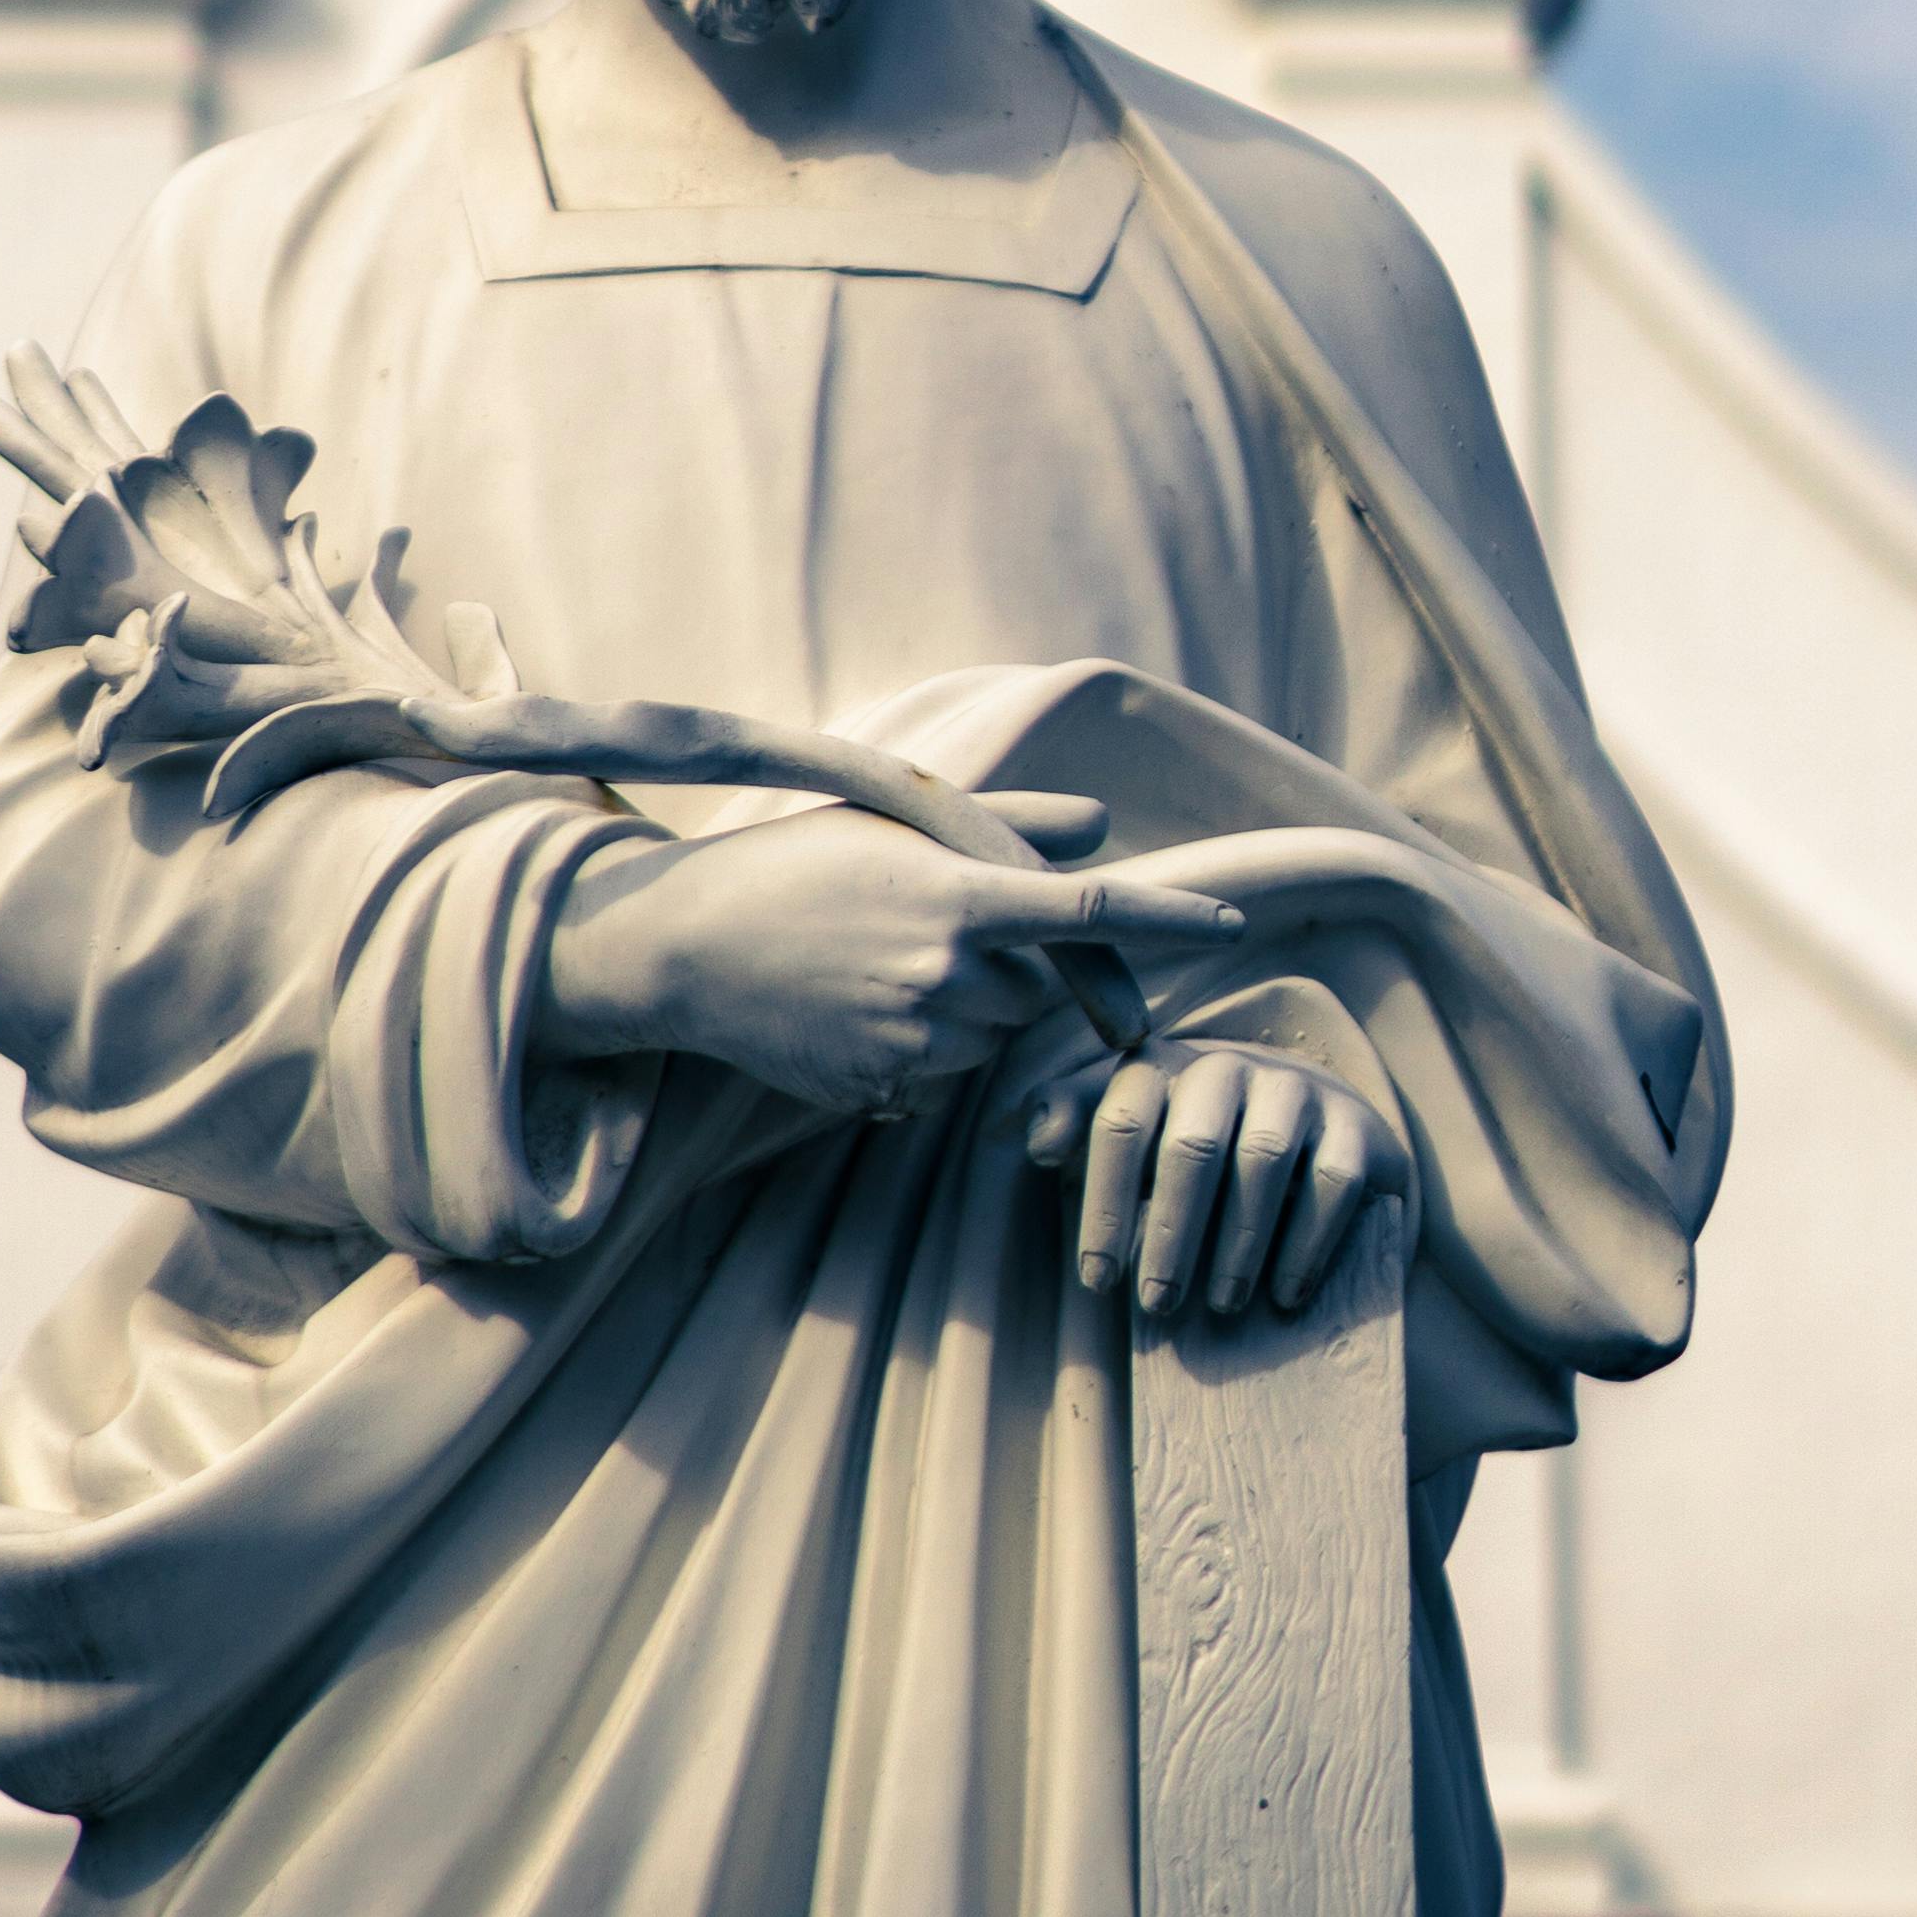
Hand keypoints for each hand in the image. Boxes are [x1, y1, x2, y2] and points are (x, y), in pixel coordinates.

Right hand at [543, 809, 1246, 1119]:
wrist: (681, 946)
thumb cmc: (792, 865)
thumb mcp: (896, 823)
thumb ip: (1009, 824)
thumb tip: (1103, 824)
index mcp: (957, 899)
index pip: (1091, 911)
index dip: (1171, 921)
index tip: (1234, 924)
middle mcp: (947, 975)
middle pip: (1035, 990)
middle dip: (1004, 967)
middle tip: (918, 928)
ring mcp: (913, 1042)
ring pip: (990, 1039)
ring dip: (963, 1011)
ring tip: (875, 968)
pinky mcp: (880, 1093)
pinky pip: (938, 1081)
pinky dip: (918, 1052)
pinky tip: (853, 1012)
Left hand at [1020, 1046, 1406, 1318]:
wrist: (1314, 1122)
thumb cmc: (1196, 1137)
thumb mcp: (1131, 1125)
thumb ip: (1072, 1121)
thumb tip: (1038, 1141)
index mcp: (1162, 1066)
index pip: (1120, 1125)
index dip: (1104, 1206)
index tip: (1097, 1281)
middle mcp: (1228, 1066)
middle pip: (1191, 1146)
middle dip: (1169, 1234)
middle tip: (1157, 1305)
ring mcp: (1296, 1090)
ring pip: (1261, 1160)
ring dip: (1236, 1243)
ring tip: (1220, 1305)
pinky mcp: (1354, 1126)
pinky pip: (1330, 1182)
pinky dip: (1305, 1244)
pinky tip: (1284, 1295)